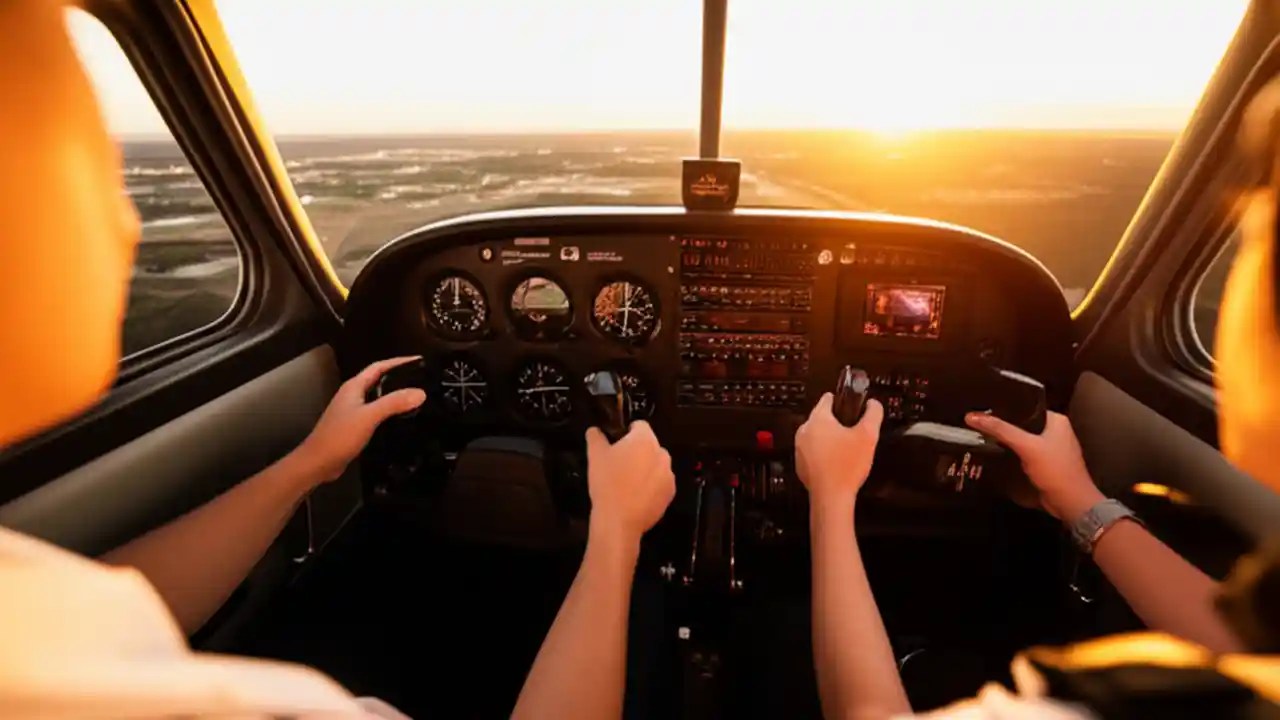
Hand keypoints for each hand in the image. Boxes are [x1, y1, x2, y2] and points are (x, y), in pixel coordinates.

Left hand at [295, 357, 426, 482]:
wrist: (318, 463)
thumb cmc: (340, 436)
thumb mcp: (368, 416)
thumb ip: (393, 403)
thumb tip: (421, 392)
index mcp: (354, 386)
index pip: (379, 367)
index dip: (399, 362)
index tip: (419, 361)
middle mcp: (353, 395)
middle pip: (379, 380)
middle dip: (399, 377)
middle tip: (422, 379)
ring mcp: (353, 411)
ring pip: (378, 397)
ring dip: (395, 395)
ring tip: (417, 397)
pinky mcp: (355, 426)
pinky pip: (377, 413)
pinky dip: (390, 412)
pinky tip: (402, 419)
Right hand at [585, 420, 674, 549]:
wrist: (619, 520)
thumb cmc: (607, 482)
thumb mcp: (595, 456)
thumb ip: (595, 437)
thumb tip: (594, 430)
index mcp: (645, 440)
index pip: (639, 425)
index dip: (627, 431)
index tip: (617, 443)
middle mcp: (662, 453)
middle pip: (649, 445)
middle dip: (637, 451)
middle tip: (619, 464)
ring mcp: (669, 474)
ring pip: (656, 465)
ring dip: (646, 468)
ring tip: (628, 482)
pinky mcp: (670, 493)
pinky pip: (660, 483)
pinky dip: (652, 485)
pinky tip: (637, 495)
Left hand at [795, 393, 883, 509]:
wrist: (831, 497)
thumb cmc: (847, 466)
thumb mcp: (868, 436)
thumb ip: (873, 414)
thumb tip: (873, 404)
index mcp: (818, 419)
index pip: (827, 399)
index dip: (841, 400)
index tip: (850, 405)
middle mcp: (804, 431)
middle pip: (822, 418)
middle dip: (837, 423)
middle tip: (853, 433)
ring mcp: (799, 448)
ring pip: (817, 435)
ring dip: (830, 439)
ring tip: (846, 450)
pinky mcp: (800, 463)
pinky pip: (813, 451)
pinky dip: (823, 453)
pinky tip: (836, 463)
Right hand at [964, 410, 1103, 522]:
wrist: (1071, 503)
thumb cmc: (1055, 470)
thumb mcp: (1027, 446)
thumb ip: (1001, 430)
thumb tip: (972, 416)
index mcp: (1056, 420)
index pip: (1025, 406)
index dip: (1003, 407)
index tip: (981, 408)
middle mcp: (1055, 431)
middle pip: (1022, 423)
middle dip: (1002, 425)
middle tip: (977, 422)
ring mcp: (1050, 448)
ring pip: (1021, 439)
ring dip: (1005, 440)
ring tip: (980, 434)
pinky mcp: (1045, 464)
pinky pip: (1023, 453)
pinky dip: (1011, 453)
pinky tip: (994, 453)